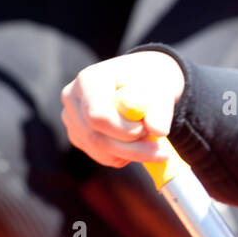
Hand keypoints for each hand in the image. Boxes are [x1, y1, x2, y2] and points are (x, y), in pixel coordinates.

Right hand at [60, 50, 185, 168]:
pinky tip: (135, 137)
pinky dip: (126, 155)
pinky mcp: (79, 137)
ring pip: (101, 151)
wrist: (142, 83)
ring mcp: (72, 121)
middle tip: (164, 152)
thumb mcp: (161, 89)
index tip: (150, 131)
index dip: (124, 130)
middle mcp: (73, 100)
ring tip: (150, 134)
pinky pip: (104, 156)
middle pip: (96, 137)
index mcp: (89, 80)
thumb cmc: (150, 82)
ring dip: (133, 152)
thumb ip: (161, 109)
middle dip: (133, 148)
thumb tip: (158, 131)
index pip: (97, 115)